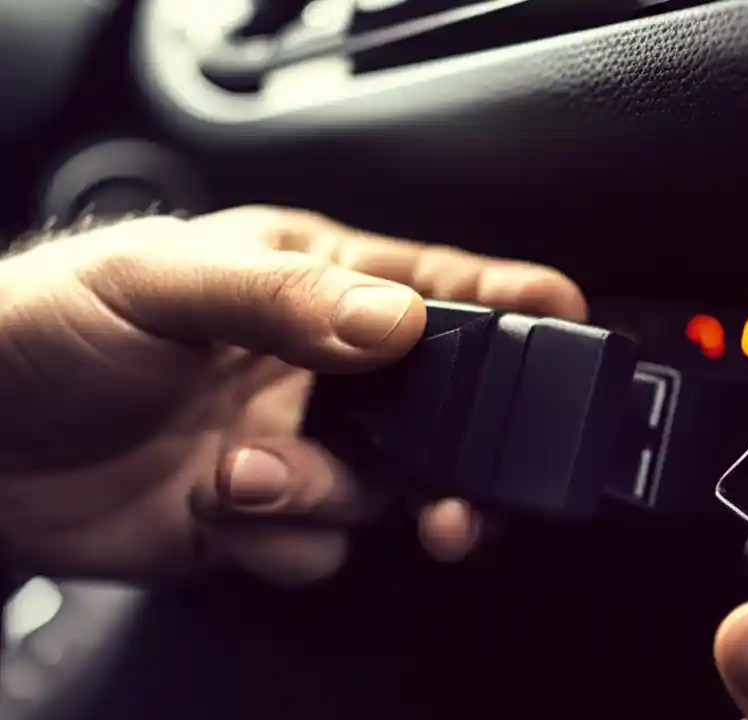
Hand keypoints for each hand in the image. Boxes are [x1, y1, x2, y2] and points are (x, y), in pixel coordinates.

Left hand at [0, 206, 585, 584]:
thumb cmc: (42, 329)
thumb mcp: (160, 285)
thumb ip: (283, 297)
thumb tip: (397, 323)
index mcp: (312, 284)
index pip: (439, 289)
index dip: (511, 304)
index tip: (569, 323)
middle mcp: (321, 369)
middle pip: (443, 412)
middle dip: (461, 460)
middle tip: (460, 500)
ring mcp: (299, 445)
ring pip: (385, 492)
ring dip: (325, 498)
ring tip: (242, 476)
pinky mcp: (265, 517)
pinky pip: (322, 546)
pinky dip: (279, 540)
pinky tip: (217, 506)